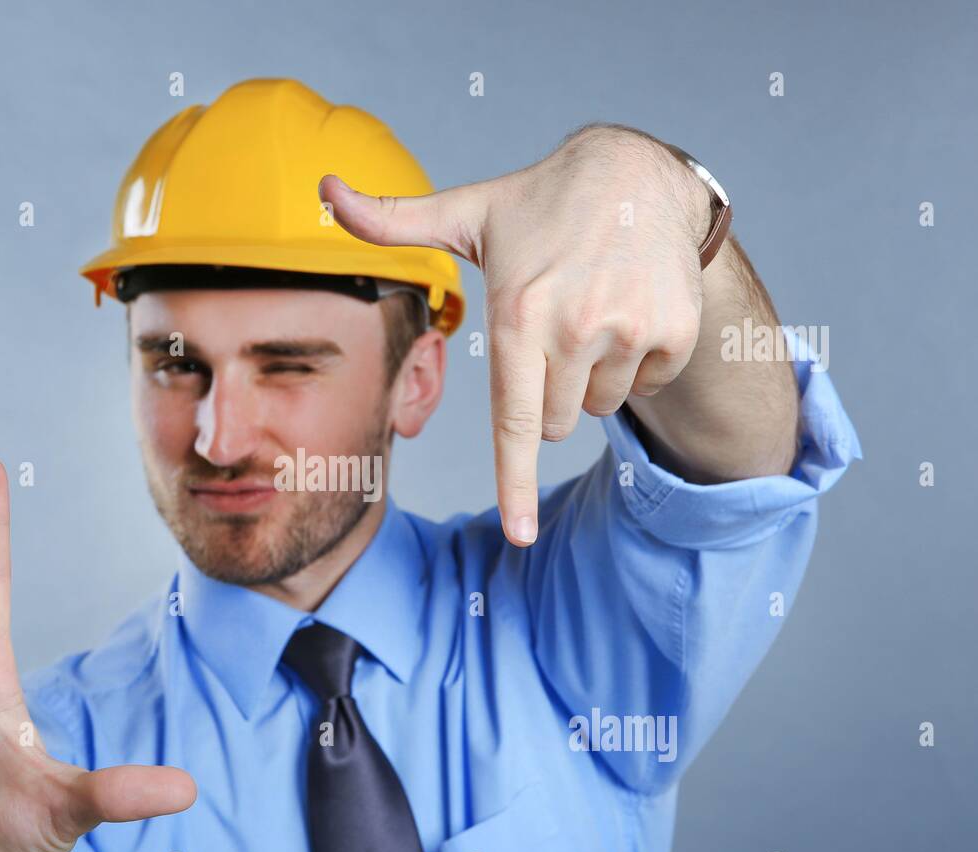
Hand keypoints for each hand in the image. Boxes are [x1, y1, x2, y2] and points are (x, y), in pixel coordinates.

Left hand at [321, 125, 710, 544]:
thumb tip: (323, 190)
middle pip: (553, 425)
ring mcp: (628, 331)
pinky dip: (638, 362)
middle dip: (548, 395)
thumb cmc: (539, 203)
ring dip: (593, 378)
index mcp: (516, 315)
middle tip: (552, 330)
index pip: (513, 421)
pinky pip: (646, 387)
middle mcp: (573, 327)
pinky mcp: (674, 332)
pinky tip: (629, 308)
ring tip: (592, 310)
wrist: (639, 170)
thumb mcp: (467, 211)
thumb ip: (391, 219)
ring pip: (599, 408)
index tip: (521, 534)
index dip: (515, 484)